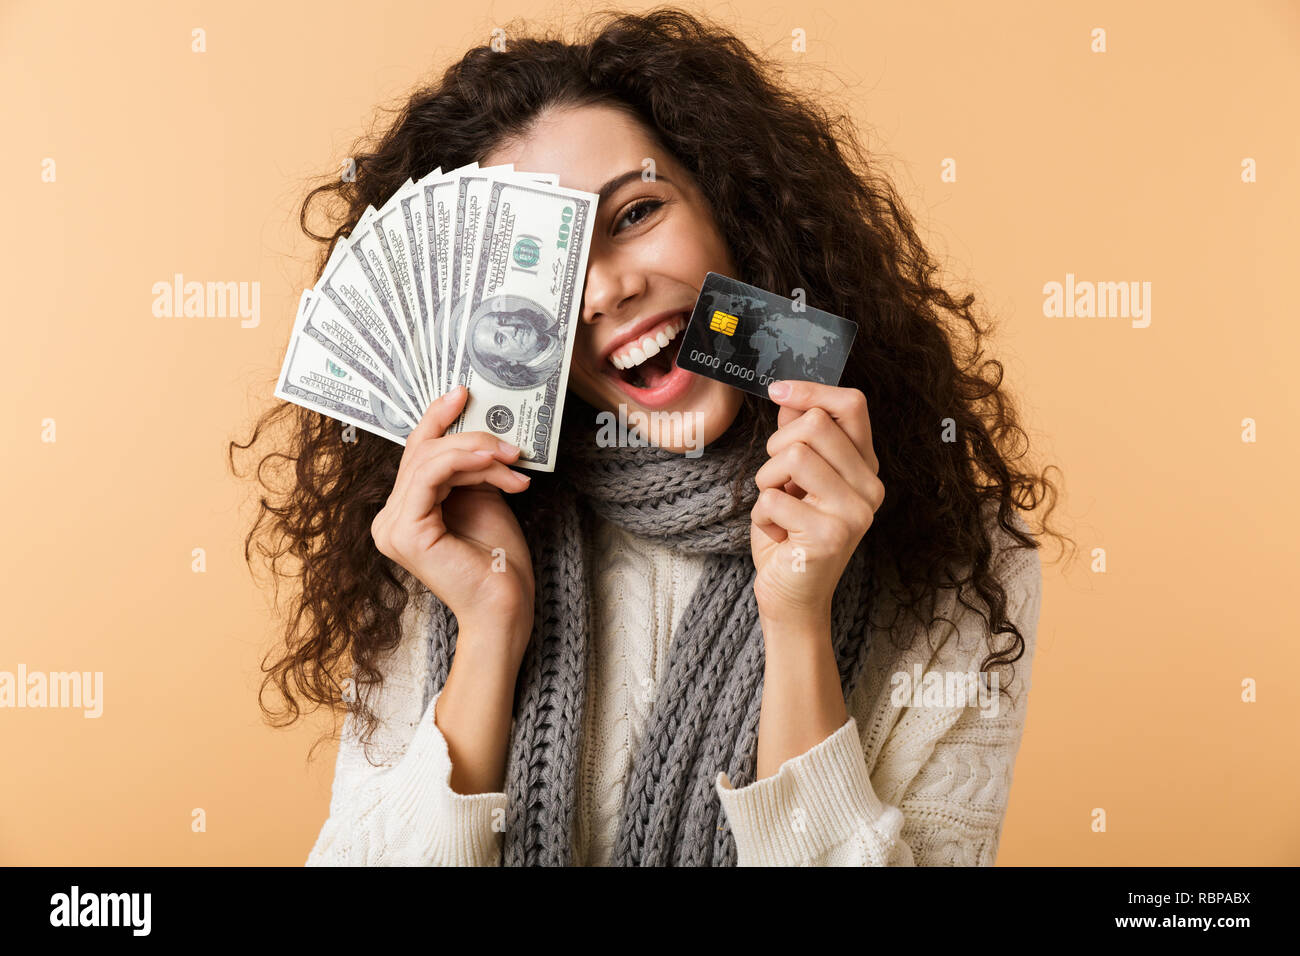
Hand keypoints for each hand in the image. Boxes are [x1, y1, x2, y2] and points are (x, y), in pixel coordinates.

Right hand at [370, 385, 534, 661]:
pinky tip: (495, 463)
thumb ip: (470, 468)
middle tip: (511, 443)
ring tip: (512, 458)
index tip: (462, 393)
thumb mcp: (483, 499)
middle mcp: (390, 519)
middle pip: (423, 453)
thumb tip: (478, 429)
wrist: (506, 607)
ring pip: (429, 460)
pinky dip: (465, 462)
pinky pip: (430, 476)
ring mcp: (392, 527)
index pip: (417, 455)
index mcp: (406, 513)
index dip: (436, 419)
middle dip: (471, 439)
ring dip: (477, 452)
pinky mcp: (406, 533)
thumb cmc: (499, 562)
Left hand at [750, 379, 884, 625]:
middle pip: (816, 424)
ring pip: (794, 456)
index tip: (777, 391)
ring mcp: (856, 512)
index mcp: (865, 468)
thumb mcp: (793, 481)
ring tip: (776, 507)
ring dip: (767, 481)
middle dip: (777, 446)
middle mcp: (871, 487)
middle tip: (775, 479)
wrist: (791, 598)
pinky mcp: (831, 536)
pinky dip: (761, 516)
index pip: (852, 405)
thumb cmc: (790, 536)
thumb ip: (798, 439)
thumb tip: (789, 396)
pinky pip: (773, 500)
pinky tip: (777, 536)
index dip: (811, 391)